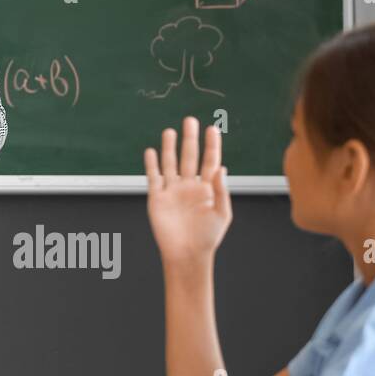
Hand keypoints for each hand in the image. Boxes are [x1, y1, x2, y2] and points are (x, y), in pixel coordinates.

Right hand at [145, 116, 231, 266]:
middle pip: (189, 156)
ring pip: (170, 162)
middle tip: (190, 121)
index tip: (212, 129)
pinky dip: (152, 164)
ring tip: (170, 131)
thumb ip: (221, 190)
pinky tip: (152, 151)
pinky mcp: (157, 197)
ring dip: (170, 147)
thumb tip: (222, 168)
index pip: (210, 161)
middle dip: (190, 139)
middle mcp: (189, 185)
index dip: (212, 145)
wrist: (187, 254)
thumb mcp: (222, 213)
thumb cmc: (208, 237)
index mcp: (207, 188)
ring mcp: (173, 190)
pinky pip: (153, 176)